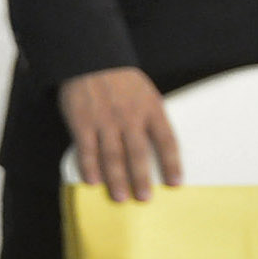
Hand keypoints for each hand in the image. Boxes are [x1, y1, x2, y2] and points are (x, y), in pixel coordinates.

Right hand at [59, 67, 180, 202]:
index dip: (172, 163)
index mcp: (151, 109)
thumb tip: (157, 148)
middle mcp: (130, 117)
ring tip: (121, 197)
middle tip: (144, 198)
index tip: (175, 183)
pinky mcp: (82, 123)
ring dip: (117, 179)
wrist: (91, 60)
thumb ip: (150, 118)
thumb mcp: (146, 94)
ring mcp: (105, 121)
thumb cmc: (121, 80)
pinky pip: (87, 149)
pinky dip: (89, 167)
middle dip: (142, 178)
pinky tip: (93, 181)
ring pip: (112, 156)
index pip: (166, 140)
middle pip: (138, 153)